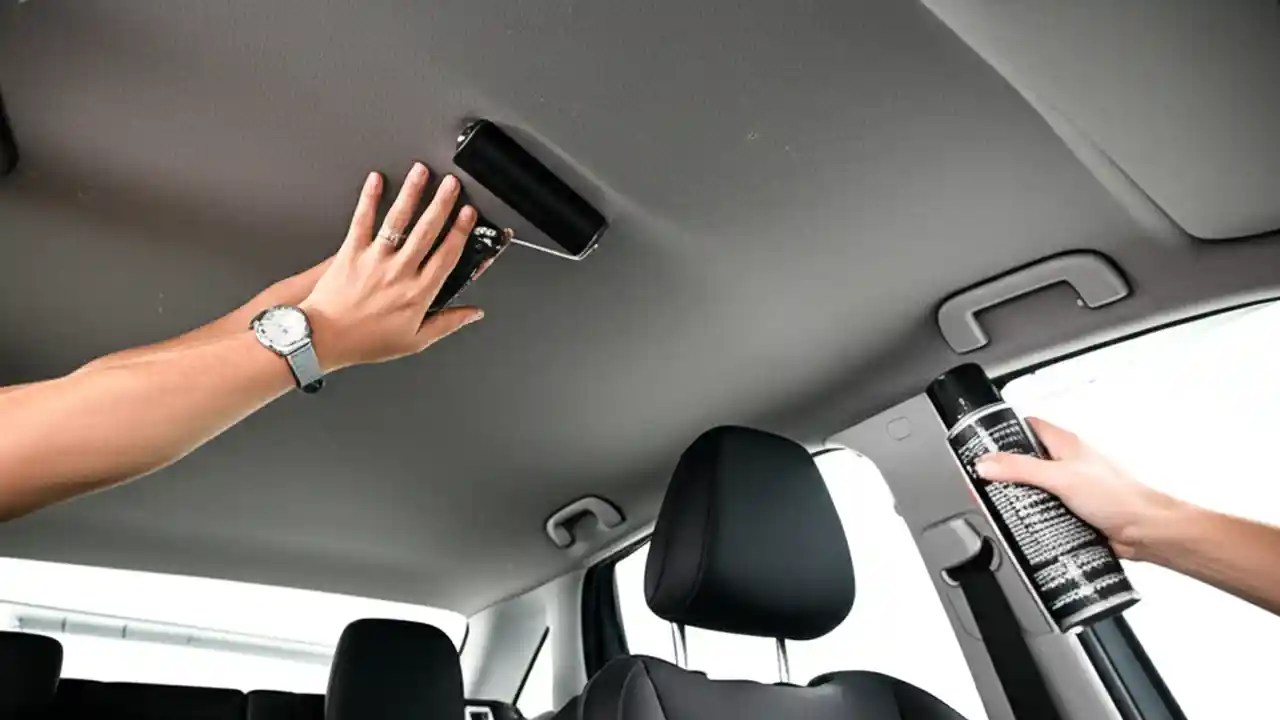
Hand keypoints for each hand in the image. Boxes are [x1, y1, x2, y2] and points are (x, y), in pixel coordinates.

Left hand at [300, 163, 482, 371]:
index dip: (461, 232)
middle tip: (452, 185)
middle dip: (442, 203)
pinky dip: (369, 198)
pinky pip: (362, 220)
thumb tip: (472, 313)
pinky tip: (376, 180)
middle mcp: (398, 272)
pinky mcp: (351, 252)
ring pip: (398, 220)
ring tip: (421, 172)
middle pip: (426, 231)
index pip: (447, 255)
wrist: (323, 339)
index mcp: (418, 293)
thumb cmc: (365, 341)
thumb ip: (447, 323)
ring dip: (412, 193)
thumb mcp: (414, 341)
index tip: (469, 215)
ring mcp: (374, 259)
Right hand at [975, 417, 1181, 559]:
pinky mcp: (1073, 511)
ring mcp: (1070, 487)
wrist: (1145, 532)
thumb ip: (1020, 469)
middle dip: (1004, 470)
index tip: (982, 442)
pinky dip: (1032, 516)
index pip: (1028, 426)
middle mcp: (1067, 463)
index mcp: (1065, 444)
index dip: (1004, 431)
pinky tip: (1021, 524)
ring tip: (996, 504)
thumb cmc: (1118, 497)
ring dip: (1017, 496)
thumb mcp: (1060, 477)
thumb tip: (985, 464)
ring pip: (1034, 487)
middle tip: (983, 481)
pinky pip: (1045, 510)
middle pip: (1026, 459)